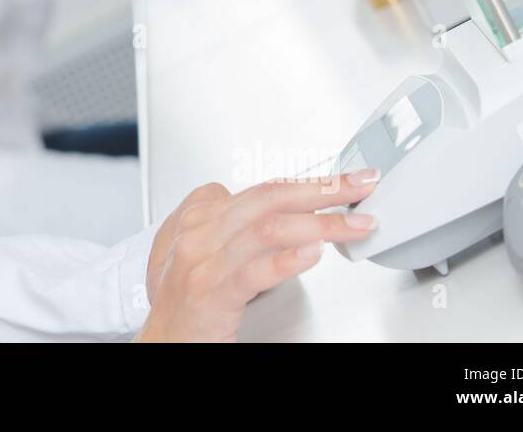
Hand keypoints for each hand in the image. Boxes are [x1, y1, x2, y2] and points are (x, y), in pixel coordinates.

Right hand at [135, 170, 379, 341]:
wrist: (163, 340)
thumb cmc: (188, 300)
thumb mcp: (210, 251)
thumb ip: (241, 228)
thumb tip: (294, 219)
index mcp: (201, 215)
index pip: (266, 189)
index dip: (310, 183)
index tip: (345, 184)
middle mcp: (201, 231)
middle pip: (269, 198)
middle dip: (322, 190)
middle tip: (360, 186)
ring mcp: (204, 261)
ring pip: (267, 229)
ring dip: (319, 224)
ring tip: (354, 225)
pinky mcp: (210, 293)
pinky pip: (252, 270)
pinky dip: (286, 260)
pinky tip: (314, 255)